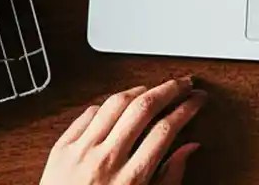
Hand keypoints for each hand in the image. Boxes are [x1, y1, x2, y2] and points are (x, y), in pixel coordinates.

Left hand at [40, 78, 206, 184]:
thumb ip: (169, 178)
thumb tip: (189, 149)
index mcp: (130, 181)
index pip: (165, 130)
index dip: (186, 109)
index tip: (196, 100)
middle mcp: (106, 161)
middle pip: (143, 108)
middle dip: (169, 89)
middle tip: (183, 84)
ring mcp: (81, 151)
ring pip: (115, 103)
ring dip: (139, 90)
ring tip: (153, 89)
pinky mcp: (62, 148)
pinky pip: (88, 114)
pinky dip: (106, 106)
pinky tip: (118, 106)